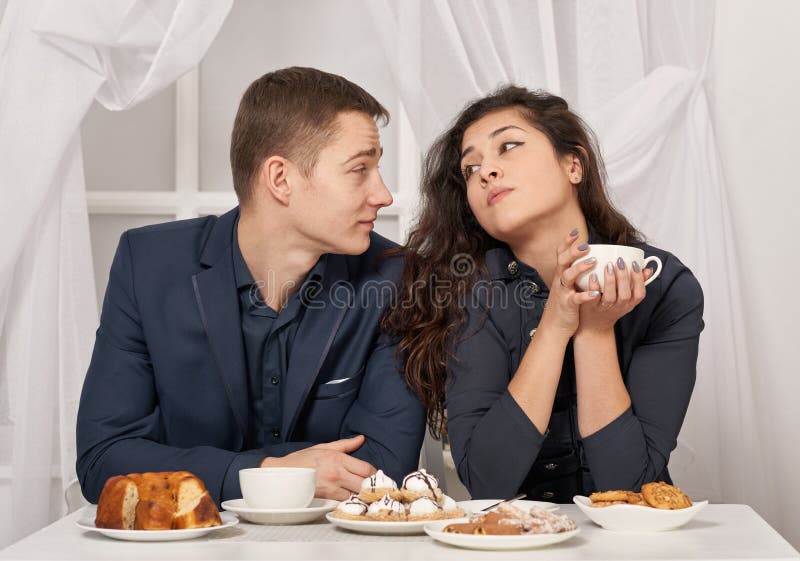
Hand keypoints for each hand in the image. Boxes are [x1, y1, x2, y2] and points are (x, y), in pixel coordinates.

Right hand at [260, 435, 374, 500]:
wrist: (283, 473)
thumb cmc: (302, 460)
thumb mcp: (324, 447)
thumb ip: (345, 444)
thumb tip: (361, 439)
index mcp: (338, 458)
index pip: (366, 468)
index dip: (374, 473)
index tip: (375, 475)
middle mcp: (337, 473)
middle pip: (364, 483)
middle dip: (370, 486)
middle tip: (372, 486)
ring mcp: (331, 487)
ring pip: (355, 495)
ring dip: (360, 495)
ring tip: (362, 493)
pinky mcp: (326, 497)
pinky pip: (344, 501)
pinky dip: (349, 501)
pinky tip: (350, 498)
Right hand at [541, 229, 600, 336]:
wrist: (554, 326)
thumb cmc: (564, 304)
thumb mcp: (566, 286)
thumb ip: (575, 273)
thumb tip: (589, 258)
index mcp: (561, 275)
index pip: (560, 254)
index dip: (566, 242)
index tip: (575, 231)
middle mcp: (560, 281)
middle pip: (562, 261)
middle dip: (573, 252)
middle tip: (586, 245)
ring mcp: (563, 292)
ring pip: (567, 277)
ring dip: (579, 268)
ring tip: (593, 262)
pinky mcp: (568, 305)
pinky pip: (576, 299)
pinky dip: (586, 295)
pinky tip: (596, 292)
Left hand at [576, 257, 652, 334]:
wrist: (595, 325)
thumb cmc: (612, 306)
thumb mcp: (627, 297)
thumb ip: (637, 283)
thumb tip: (648, 269)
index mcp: (630, 304)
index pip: (640, 294)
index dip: (639, 279)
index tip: (635, 264)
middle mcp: (619, 307)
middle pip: (625, 294)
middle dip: (624, 277)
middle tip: (620, 261)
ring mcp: (605, 309)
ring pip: (610, 297)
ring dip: (610, 281)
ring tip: (608, 266)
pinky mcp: (591, 308)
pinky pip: (593, 298)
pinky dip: (593, 286)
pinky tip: (593, 275)